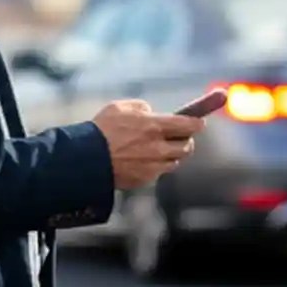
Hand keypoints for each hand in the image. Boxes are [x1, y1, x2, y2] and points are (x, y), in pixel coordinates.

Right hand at [91, 90, 225, 189]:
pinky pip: (158, 172)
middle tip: (178, 137)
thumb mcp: (120, 107)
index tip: (199, 122)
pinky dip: (155, 166)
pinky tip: (142, 160)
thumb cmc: (102, 130)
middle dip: (185, 141)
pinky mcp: (145, 179)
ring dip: (171, 155)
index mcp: (155, 126)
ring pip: (174, 161)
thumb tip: (151, 112)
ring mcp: (153, 166)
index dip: (196, 123)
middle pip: (186, 147)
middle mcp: (159, 148)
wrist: (87, 159)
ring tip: (158, 149)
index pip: (188, 125)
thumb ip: (141, 107)